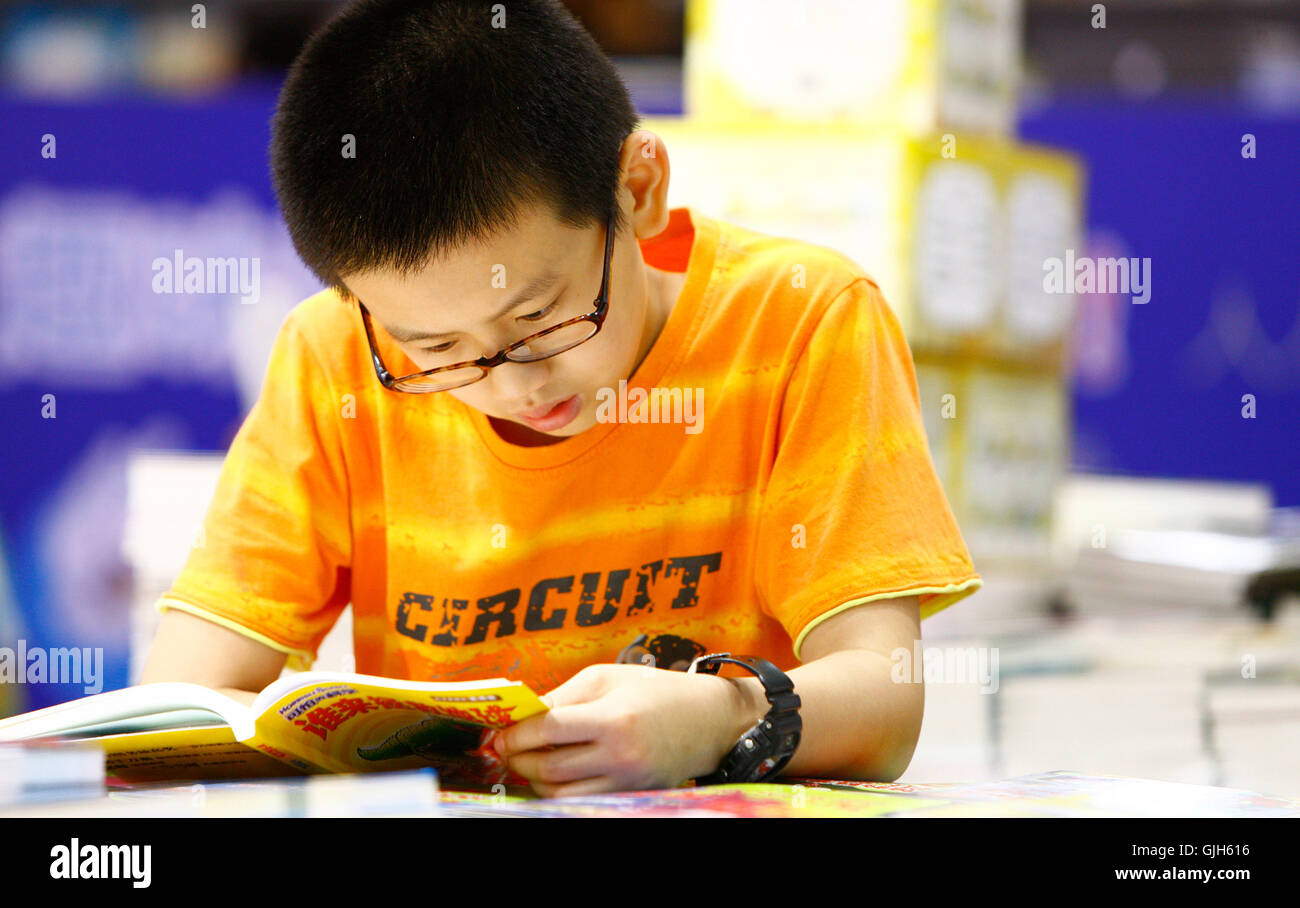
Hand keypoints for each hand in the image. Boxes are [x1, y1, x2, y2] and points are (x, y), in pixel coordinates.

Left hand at [490, 663, 746, 797]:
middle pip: (548, 767)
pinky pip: (582, 801)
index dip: (516, 734)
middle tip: (507, 748)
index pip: (548, 730)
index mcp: (613, 718)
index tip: (500, 733)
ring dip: (535, 779)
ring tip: (528, 760)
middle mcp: (619, 755)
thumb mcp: (607, 678)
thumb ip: (562, 696)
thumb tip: (521, 714)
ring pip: (560, 793)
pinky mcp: (631, 795)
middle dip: (518, 759)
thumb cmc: (654, 691)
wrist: (707, 720)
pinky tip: (554, 773)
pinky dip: (560, 790)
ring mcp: (626, 781)